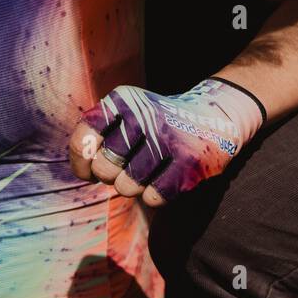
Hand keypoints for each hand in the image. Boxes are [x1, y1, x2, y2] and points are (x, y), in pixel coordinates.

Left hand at [68, 78, 262, 206]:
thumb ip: (97, 138)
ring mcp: (168, 139)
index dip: (82, 163)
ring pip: (127, 187)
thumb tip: (85, 172)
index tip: (90, 170)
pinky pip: (153, 198)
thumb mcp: (126, 114)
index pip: (84, 140)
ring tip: (149, 170)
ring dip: (135, 186)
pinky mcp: (189, 163)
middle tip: (128, 166)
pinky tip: (166, 179)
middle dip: (112, 176)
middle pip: (104, 169)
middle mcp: (144, 115)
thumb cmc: (157, 125)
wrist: (215, 118)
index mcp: (123, 100)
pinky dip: (155, 195)